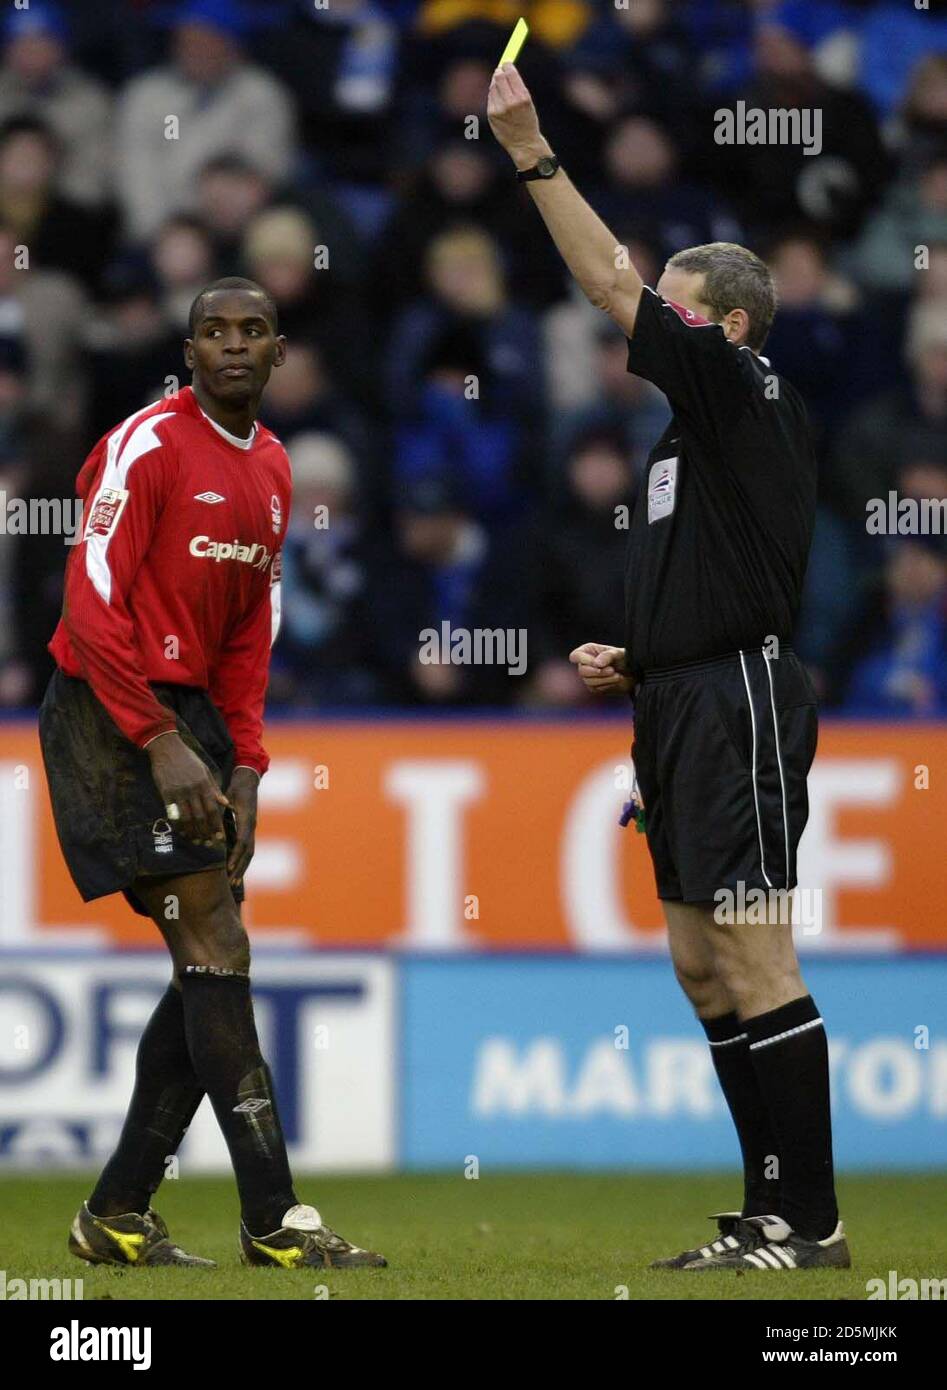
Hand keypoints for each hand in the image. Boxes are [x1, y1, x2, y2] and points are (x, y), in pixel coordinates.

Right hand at [147, 732, 228, 846]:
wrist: (167, 748)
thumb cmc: (188, 759)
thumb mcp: (205, 771)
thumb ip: (214, 789)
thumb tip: (225, 804)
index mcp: (204, 784)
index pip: (213, 810)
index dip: (216, 826)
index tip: (220, 837)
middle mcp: (193, 790)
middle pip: (201, 817)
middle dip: (206, 833)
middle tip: (208, 844)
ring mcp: (178, 792)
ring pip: (187, 818)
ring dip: (192, 832)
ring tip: (196, 841)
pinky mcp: (166, 793)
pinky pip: (173, 814)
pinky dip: (178, 825)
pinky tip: (182, 832)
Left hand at [226, 766, 258, 887]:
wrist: (248, 782)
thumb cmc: (235, 789)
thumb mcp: (226, 797)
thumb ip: (219, 810)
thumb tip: (209, 823)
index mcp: (247, 819)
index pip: (243, 842)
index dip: (236, 856)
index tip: (228, 867)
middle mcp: (251, 827)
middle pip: (248, 852)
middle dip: (240, 868)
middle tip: (231, 882)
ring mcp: (251, 830)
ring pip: (249, 853)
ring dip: (241, 868)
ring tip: (233, 882)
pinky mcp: (248, 831)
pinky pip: (246, 849)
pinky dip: (241, 861)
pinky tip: (234, 870)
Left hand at [487, 62, 549, 168]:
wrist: (524, 144)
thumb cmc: (527, 121)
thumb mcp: (527, 102)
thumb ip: (516, 86)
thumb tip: (503, 68)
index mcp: (522, 97)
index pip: (509, 72)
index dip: (506, 66)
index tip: (506, 64)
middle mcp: (510, 102)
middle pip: (498, 77)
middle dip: (499, 72)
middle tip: (500, 73)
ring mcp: (499, 109)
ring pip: (493, 86)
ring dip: (496, 85)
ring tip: (503, 93)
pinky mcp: (491, 114)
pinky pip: (490, 97)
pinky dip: (493, 96)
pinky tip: (500, 103)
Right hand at [569, 642, 635, 695]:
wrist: (633, 673)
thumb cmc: (625, 659)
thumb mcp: (619, 653)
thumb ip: (608, 655)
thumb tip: (597, 664)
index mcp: (588, 651)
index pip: (575, 656)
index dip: (584, 660)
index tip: (598, 663)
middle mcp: (585, 664)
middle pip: (582, 671)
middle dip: (598, 672)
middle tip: (612, 670)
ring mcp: (588, 677)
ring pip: (589, 681)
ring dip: (605, 679)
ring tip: (617, 675)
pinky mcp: (594, 687)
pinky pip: (596, 689)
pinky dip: (607, 685)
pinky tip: (616, 680)